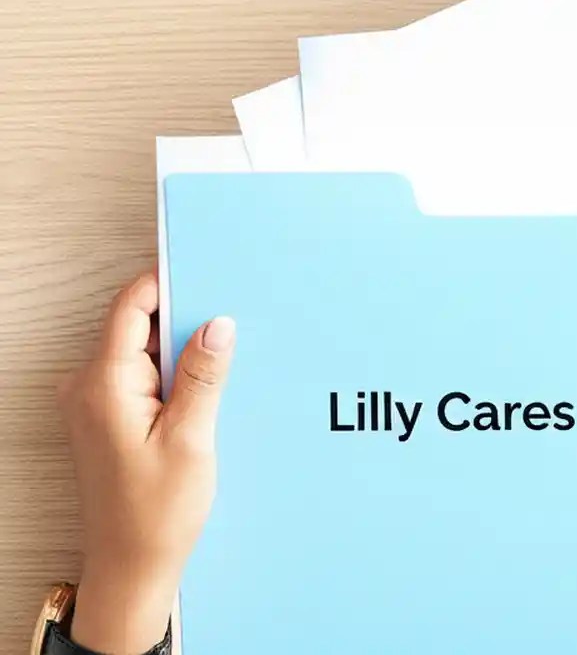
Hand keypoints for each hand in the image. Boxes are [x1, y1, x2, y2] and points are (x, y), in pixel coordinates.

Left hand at [57, 270, 235, 652]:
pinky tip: (204, 392)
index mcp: (104, 384)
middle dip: (183, 317)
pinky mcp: (107, 418)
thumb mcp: (192, 439)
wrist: (132, 566)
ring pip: (142, 350)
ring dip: (181, 350)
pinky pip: (141, 376)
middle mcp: (89, 386)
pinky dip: (172, 375)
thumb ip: (203, 375)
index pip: (131, 305)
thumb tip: (218, 323)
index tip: (207, 268)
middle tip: (231, 321)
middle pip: (137, 324)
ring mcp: (94, 402)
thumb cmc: (156, 513)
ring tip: (224, 363)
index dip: (168, 280)